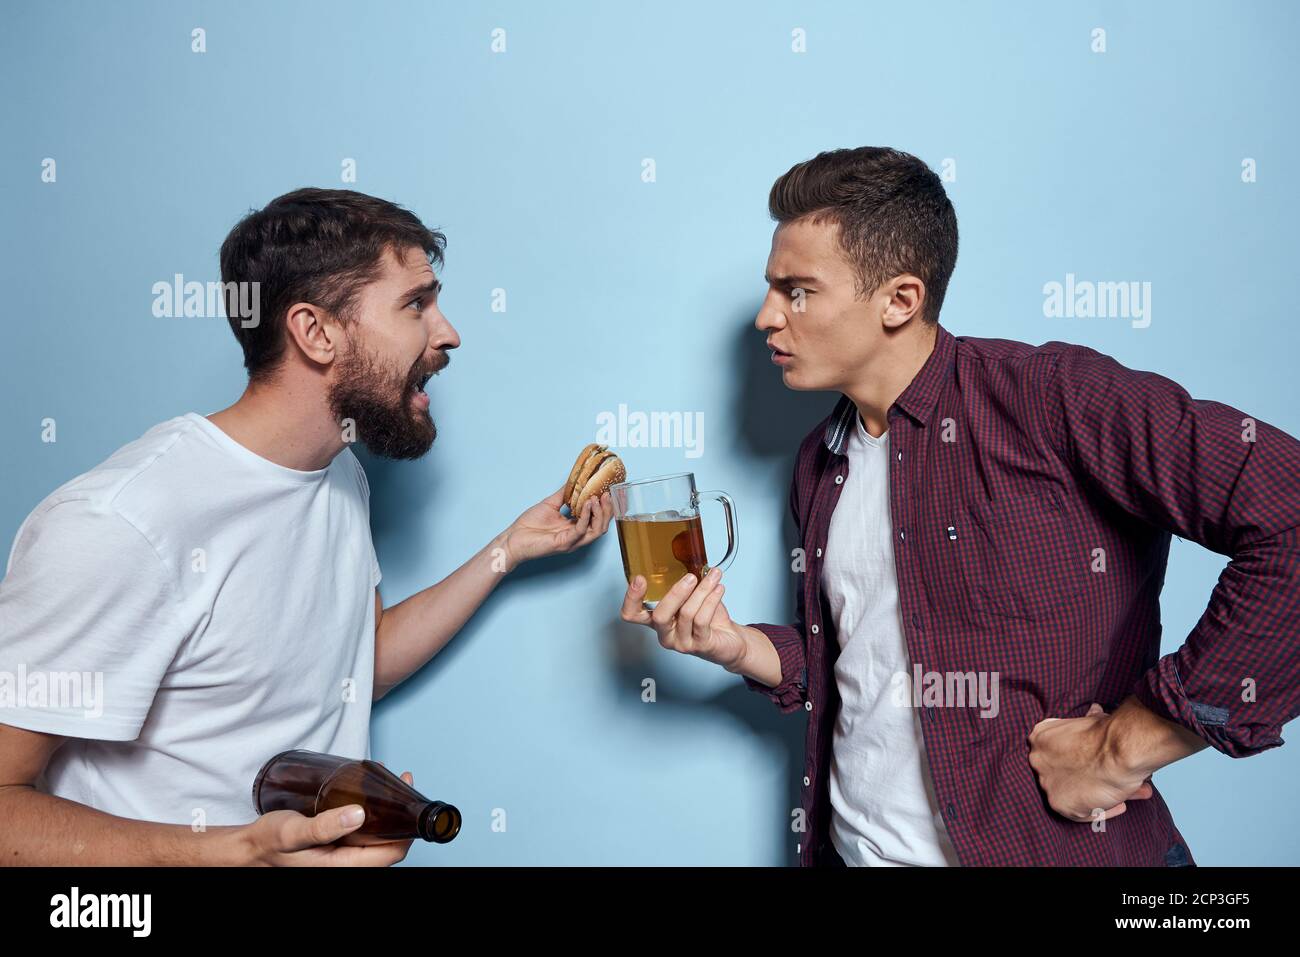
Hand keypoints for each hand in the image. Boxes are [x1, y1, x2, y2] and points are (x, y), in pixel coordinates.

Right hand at [236, 770, 418, 865]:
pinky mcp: (338, 845)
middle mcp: (347, 864)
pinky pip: (364, 831)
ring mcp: (344, 856)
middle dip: (400, 815)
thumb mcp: (292, 832)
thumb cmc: (268, 842)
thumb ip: (324, 826)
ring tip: (388, 782)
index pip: (391, 854)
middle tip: (400, 782)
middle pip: (389, 844)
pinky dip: (372, 812)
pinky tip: (368, 792)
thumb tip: (359, 814)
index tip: (407, 797)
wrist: (250, 847)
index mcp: (341, 867)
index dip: (406, 829)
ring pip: (378, 836)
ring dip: (387, 812)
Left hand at [500, 486, 613, 568]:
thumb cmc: (529, 526)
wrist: (513, 539)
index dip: (605, 506)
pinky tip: (586, 503)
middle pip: (601, 525)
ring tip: (597, 497)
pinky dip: (586, 515)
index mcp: (574, 528)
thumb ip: (564, 494)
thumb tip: (574, 481)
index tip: (608, 491)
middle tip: (607, 493)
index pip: (597, 519)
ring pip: (597, 530)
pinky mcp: (565, 543)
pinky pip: (581, 529)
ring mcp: (572, 541)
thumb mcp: (550, 504)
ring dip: (600, 513)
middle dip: (607, 509)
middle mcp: (577, 537)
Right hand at [621, 567, 749, 671]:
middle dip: (676, 593)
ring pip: (686, 614)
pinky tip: (718, 589)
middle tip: (691, 577)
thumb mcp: (691, 598)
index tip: (640, 578)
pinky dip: (711, 600)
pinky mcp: (700, 645)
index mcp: (656, 620)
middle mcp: (665, 633)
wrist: (730, 639)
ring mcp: (681, 642)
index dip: (631, 598)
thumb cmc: (708, 618)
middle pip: (660, 616)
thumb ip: (684, 584)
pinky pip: (703, 620)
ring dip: (702, 591)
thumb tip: (689, 558)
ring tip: (713, 576)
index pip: (632, 614)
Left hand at [1028, 704, 1153, 822]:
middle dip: (1092, 776)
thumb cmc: (1112, 732)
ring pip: (1076, 793)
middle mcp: (1037, 759)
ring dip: (1102, 794)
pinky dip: (1102, 811)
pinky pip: (1082, 813)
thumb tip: (1095, 711)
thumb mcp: (1094, 720)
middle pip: (1067, 773)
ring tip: (1129, 791)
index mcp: (1041, 735)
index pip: (1057, 751)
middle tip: (1114, 777)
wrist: (1120, 749)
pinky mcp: (1059, 803)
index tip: (1098, 760)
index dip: (1080, 757)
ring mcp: (1046, 782)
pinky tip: (1120, 805)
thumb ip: (1089, 720)